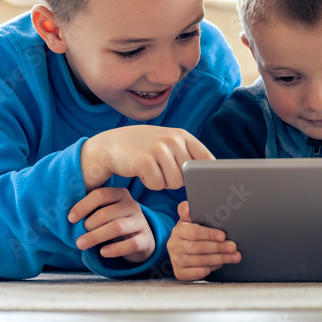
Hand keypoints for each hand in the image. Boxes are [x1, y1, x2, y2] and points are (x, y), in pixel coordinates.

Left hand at [68, 187, 154, 262]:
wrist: (141, 240)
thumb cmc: (116, 224)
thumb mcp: (106, 213)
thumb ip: (92, 210)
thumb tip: (69, 216)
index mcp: (120, 194)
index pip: (100, 194)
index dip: (83, 206)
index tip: (70, 219)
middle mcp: (132, 205)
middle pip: (106, 213)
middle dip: (88, 226)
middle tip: (77, 237)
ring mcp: (141, 222)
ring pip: (117, 227)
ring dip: (96, 237)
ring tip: (82, 244)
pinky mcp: (146, 239)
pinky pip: (130, 244)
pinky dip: (114, 249)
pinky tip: (102, 252)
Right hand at [80, 126, 213, 191]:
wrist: (112, 144)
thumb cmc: (144, 147)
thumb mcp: (168, 143)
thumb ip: (188, 155)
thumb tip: (209, 177)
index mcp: (182, 135)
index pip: (206, 160)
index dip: (204, 175)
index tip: (201, 182)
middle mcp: (172, 140)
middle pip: (188, 177)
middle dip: (176, 179)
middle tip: (161, 169)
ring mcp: (158, 149)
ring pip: (174, 183)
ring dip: (163, 182)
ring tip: (152, 169)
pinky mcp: (144, 161)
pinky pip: (157, 185)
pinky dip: (150, 183)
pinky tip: (142, 172)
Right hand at [168, 201, 240, 281]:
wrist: (180, 251)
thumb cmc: (190, 234)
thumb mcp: (188, 221)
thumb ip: (188, 211)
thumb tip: (188, 207)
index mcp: (178, 230)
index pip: (193, 232)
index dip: (209, 234)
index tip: (223, 236)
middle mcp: (174, 246)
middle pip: (198, 248)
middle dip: (218, 248)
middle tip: (233, 247)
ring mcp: (176, 260)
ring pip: (200, 261)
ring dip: (220, 259)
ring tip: (234, 256)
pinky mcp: (180, 273)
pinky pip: (198, 273)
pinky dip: (211, 269)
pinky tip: (220, 264)